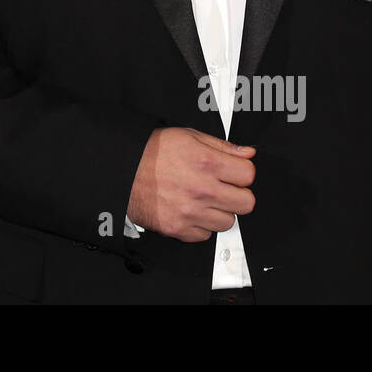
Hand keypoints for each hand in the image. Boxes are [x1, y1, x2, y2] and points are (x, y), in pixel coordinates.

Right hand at [126, 127, 255, 241]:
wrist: (123, 169)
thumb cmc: (151, 151)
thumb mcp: (188, 136)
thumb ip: (222, 146)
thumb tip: (247, 153)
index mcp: (207, 163)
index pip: (249, 175)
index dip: (243, 172)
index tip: (235, 173)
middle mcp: (201, 189)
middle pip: (246, 203)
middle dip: (238, 194)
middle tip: (224, 188)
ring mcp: (190, 212)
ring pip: (228, 222)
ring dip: (220, 212)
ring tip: (204, 200)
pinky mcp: (178, 228)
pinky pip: (205, 235)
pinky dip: (200, 225)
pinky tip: (191, 210)